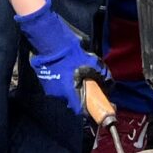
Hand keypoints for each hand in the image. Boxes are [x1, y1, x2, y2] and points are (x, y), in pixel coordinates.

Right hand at [15, 2, 106, 118]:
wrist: (50, 41)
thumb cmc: (71, 53)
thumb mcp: (92, 62)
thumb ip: (101, 74)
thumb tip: (108, 83)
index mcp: (69, 93)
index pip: (81, 111)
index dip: (90, 110)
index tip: (97, 106)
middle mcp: (58, 95)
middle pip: (73, 102)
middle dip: (81, 96)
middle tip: (88, 86)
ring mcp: (49, 89)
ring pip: (64, 94)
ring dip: (71, 88)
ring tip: (76, 76)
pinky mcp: (44, 81)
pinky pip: (56, 86)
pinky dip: (62, 82)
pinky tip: (65, 72)